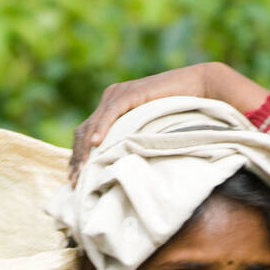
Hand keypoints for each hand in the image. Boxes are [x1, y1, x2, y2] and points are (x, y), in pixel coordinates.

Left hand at [69, 63, 217, 183]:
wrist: (197, 88)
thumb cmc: (178, 113)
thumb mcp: (147, 131)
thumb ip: (130, 141)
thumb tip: (120, 169)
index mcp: (110, 107)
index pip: (86, 134)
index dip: (77, 157)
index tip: (73, 180)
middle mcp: (110, 98)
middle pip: (83, 131)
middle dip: (76, 158)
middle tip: (72, 181)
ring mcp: (118, 94)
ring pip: (93, 125)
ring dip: (85, 150)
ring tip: (81, 171)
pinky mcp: (130, 93)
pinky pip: (111, 113)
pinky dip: (102, 129)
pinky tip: (95, 145)